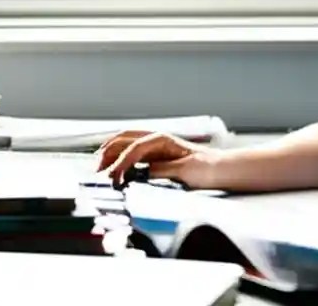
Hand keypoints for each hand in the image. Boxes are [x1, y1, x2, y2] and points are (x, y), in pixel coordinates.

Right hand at [94, 130, 220, 188]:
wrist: (221, 170)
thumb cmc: (207, 169)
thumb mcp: (184, 171)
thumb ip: (160, 170)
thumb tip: (139, 172)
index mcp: (162, 140)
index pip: (133, 148)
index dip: (120, 163)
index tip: (112, 178)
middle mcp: (157, 139)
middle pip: (123, 139)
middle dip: (107, 152)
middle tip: (95, 170)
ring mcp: (155, 146)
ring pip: (125, 143)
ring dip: (110, 152)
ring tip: (98, 166)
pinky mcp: (156, 156)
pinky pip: (132, 152)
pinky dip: (119, 157)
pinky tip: (113, 167)